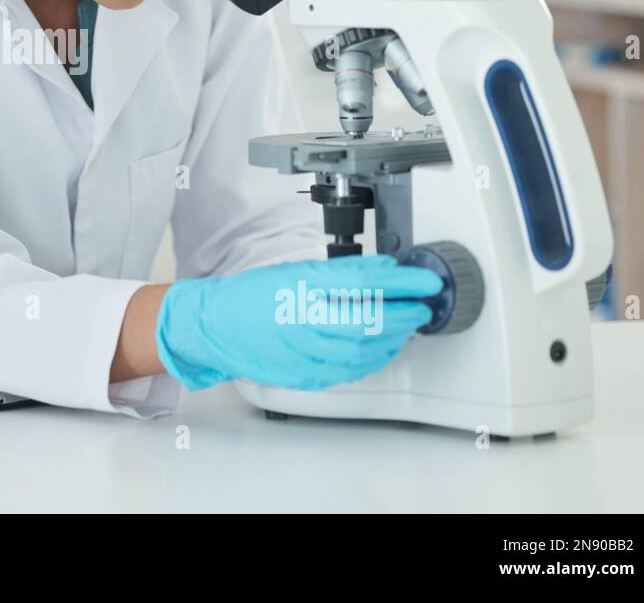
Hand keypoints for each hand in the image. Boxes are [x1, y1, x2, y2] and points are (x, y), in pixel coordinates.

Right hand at [155, 254, 443, 391]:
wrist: (216, 326)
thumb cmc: (251, 296)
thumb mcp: (295, 271)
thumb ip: (342, 271)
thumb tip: (382, 268)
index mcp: (301, 290)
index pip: (366, 284)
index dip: (404, 283)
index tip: (426, 280)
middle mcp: (303, 322)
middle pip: (370, 321)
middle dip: (405, 313)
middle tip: (424, 306)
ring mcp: (304, 353)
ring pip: (364, 350)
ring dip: (394, 338)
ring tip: (407, 325)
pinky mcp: (305, 375)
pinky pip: (350, 371)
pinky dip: (373, 359)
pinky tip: (383, 348)